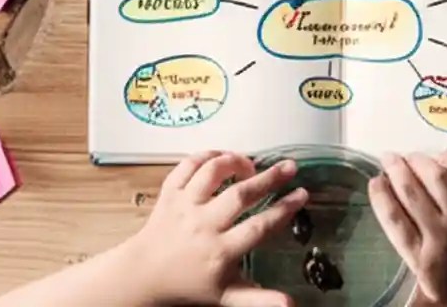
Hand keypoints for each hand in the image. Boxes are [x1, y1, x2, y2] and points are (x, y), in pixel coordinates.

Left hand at [123, 151, 306, 306]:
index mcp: (220, 251)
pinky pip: (187, 166)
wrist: (144, 274)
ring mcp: (184, 206)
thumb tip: (291, 304)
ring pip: (212, 172)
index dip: (284, 208)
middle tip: (290, 167)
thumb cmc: (187, 284)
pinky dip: (206, 155)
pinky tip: (223, 156)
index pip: (259, 227)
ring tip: (253, 164)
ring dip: (236, 162)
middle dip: (269, 178)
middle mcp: (203, 225)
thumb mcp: (226, 296)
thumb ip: (259, 299)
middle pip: (240, 195)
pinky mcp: (169, 193)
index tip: (301, 195)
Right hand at [369, 152, 446, 304]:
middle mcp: (439, 233)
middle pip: (411, 193)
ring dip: (419, 161)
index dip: (381, 197)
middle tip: (387, 157)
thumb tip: (381, 299)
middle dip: (395, 170)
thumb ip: (411, 291)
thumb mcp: (435, 299)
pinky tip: (440, 156)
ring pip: (435, 178)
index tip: (374, 180)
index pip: (394, 221)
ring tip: (409, 155)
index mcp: (423, 260)